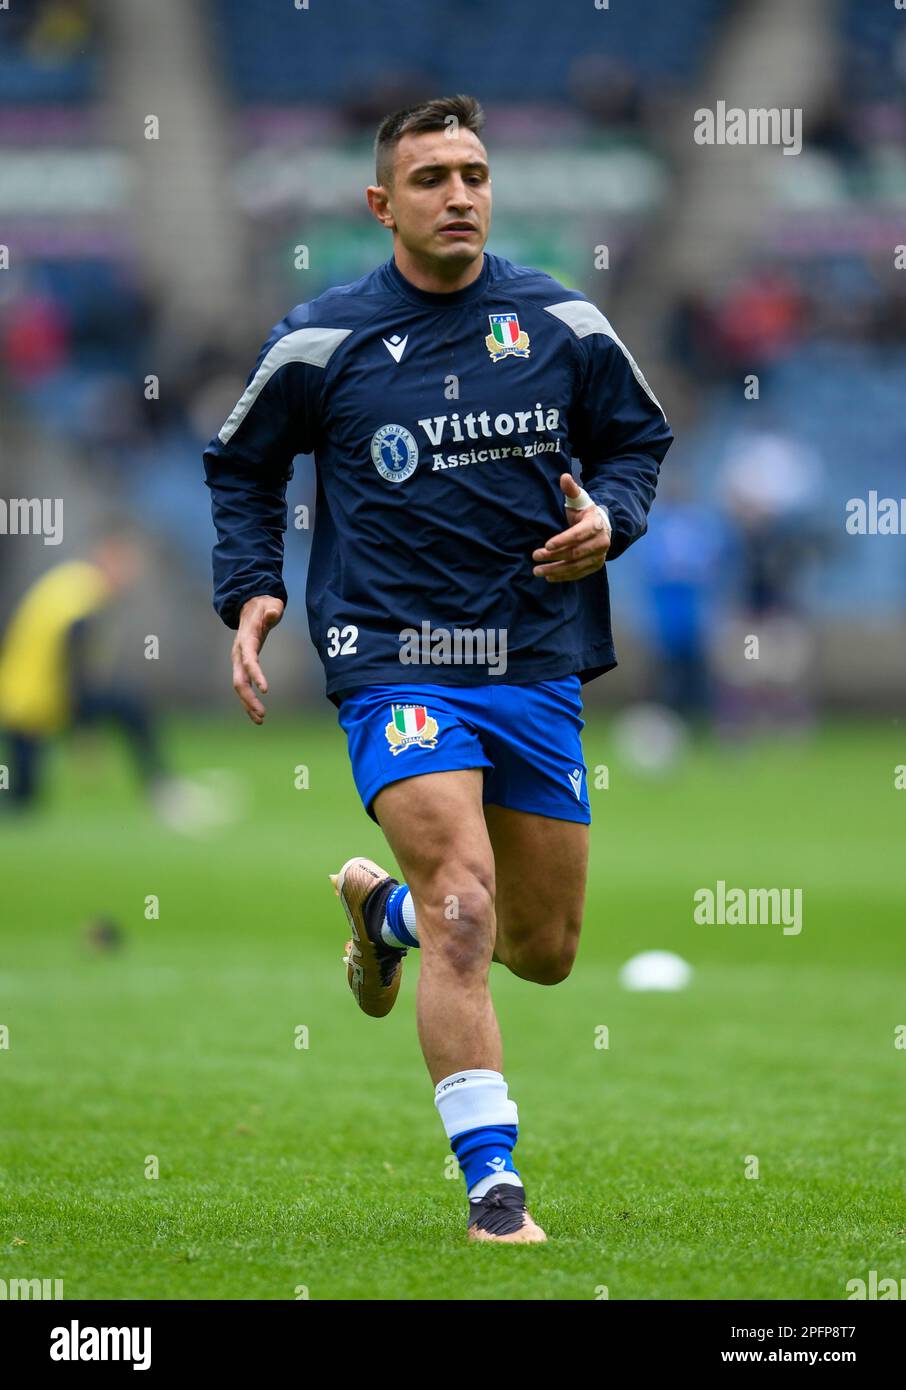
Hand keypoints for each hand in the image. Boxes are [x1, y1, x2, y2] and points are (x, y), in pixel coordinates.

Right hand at [232, 595, 284, 723]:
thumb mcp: (270, 604)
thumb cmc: (264, 606)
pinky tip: (256, 713)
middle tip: (262, 714)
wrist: (250, 606)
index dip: (256, 675)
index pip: (249, 660)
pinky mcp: (243, 665)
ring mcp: (239, 660)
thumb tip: (272, 612)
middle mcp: (239, 653)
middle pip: (239, 680)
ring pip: (239, 686)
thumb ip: (272, 609)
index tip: (265, 689)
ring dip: (248, 704)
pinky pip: (244, 685)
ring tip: (260, 719)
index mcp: (246, 640)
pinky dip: (248, 700)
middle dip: (249, 698)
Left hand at [532, 474, 611, 581]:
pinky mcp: (595, 566)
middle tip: (535, 556)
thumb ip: (571, 490)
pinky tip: (549, 577)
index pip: (578, 534)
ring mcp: (599, 556)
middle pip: (575, 552)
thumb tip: (564, 476)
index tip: (547, 545)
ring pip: (576, 566)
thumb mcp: (580, 500)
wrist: (604, 527)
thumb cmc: (586, 513)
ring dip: (556, 570)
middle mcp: (600, 542)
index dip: (563, 540)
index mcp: (595, 525)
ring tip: (537, 570)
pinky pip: (579, 573)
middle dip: (554, 556)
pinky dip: (564, 576)